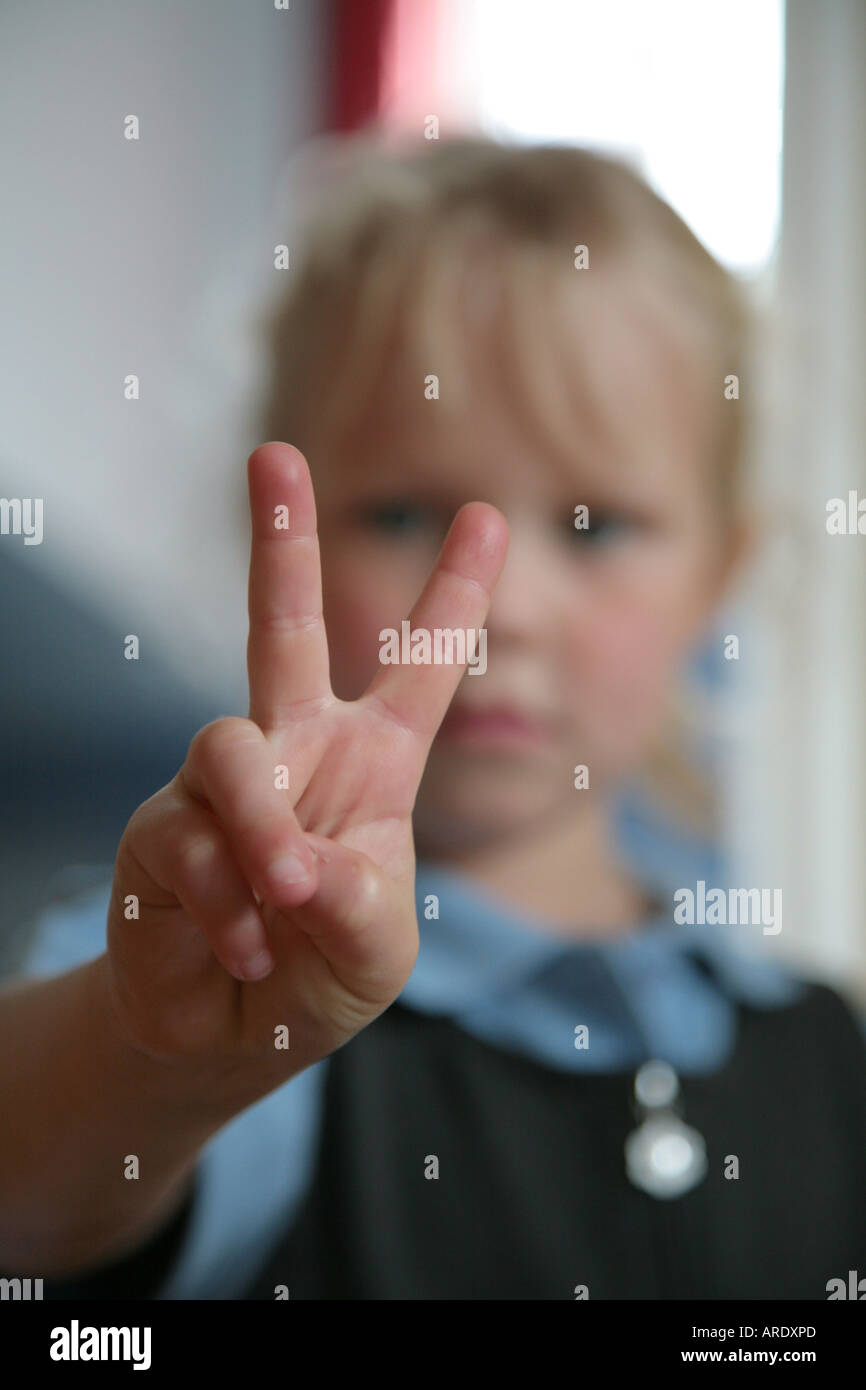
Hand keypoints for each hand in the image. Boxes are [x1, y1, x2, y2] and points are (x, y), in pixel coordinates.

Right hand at [105, 442, 507, 1084]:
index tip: (486, 516)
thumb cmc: (324, 971)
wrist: (233, 1030)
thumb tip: (296, 862)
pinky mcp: (161, 828)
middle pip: (282, 627)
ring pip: (229, 751)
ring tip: (282, 898)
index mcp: (372, 762)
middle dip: (281, 541)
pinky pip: (189, 836)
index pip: (418, 669)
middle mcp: (295, 751)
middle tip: (274, 454)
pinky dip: (224, 901)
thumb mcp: (376, 947)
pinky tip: (244, 947)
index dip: (453, 597)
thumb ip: (360, 904)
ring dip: (260, 829)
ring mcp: (226, 785)